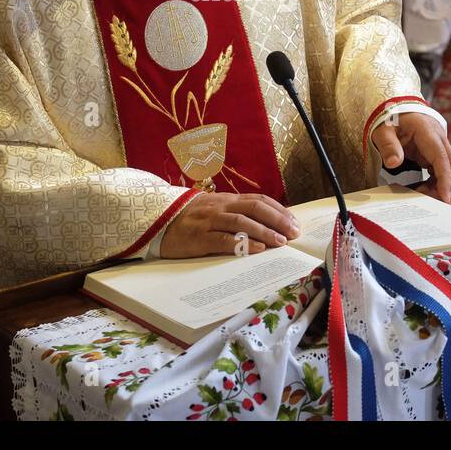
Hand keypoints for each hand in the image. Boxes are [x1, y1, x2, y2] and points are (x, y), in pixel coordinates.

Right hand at [160, 193, 301, 257]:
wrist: (156, 222)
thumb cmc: (189, 219)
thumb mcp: (213, 209)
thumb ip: (235, 213)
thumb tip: (264, 223)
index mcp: (226, 199)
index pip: (258, 200)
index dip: (278, 210)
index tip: (294, 222)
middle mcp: (220, 206)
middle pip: (255, 208)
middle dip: (278, 219)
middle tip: (294, 232)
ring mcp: (209, 221)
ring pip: (242, 222)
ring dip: (264, 232)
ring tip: (280, 242)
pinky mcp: (199, 237)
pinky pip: (224, 239)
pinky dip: (242, 243)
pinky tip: (256, 249)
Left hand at [371, 112, 450, 203]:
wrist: (394, 106)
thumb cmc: (389, 117)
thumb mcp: (383, 130)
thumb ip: (388, 146)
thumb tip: (393, 163)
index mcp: (427, 131)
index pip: (441, 158)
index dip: (445, 179)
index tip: (445, 197)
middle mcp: (438, 138)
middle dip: (450, 186)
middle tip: (443, 206)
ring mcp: (437, 145)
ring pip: (448, 168)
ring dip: (441, 186)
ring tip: (427, 200)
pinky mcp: (433, 151)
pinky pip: (439, 169)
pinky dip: (435, 182)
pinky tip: (424, 192)